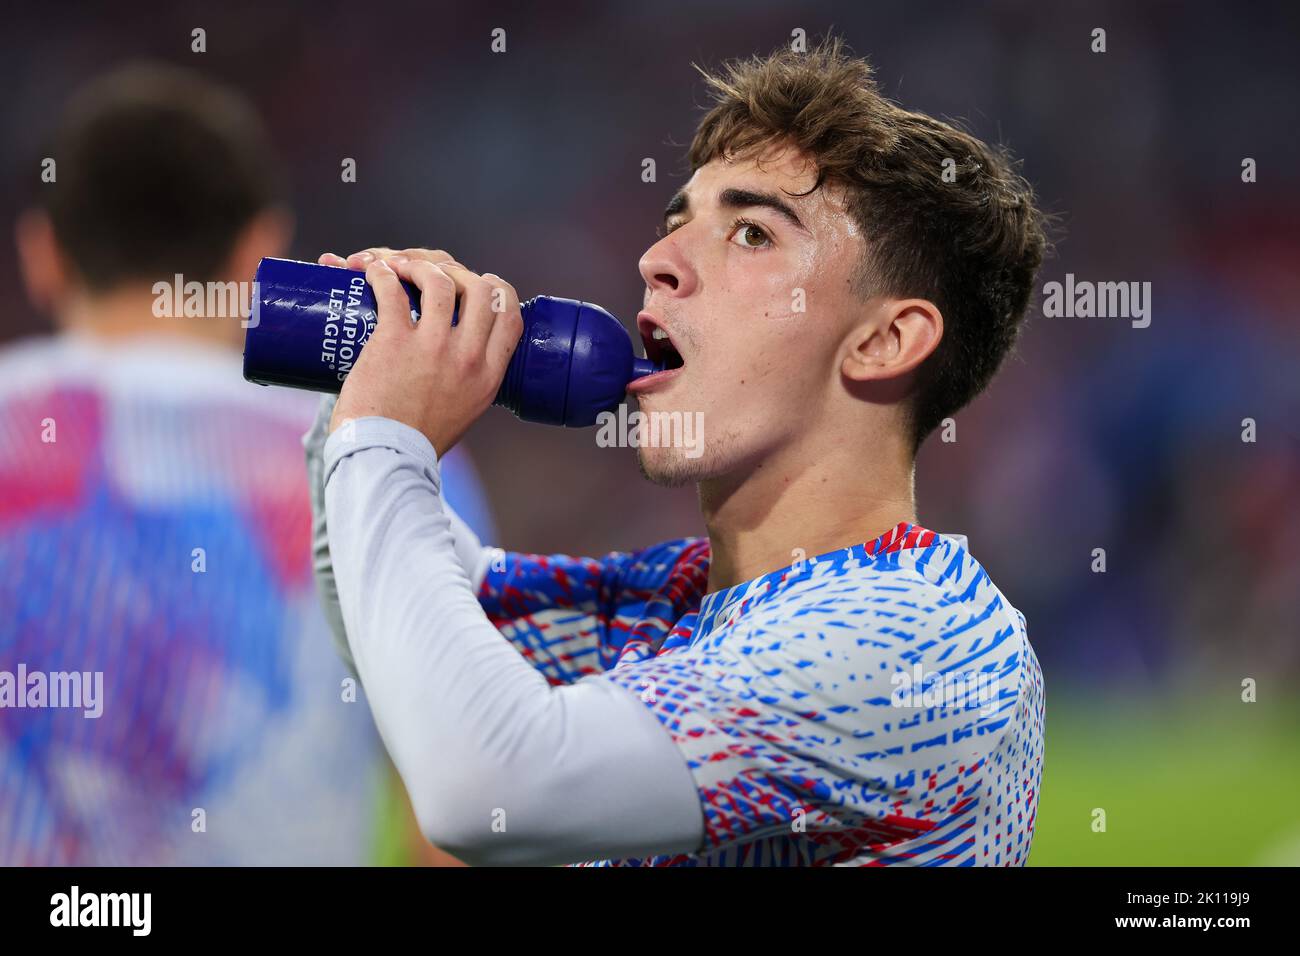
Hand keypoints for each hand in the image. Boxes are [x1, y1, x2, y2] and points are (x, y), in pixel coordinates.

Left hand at [323, 248, 523, 457]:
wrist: (383, 458)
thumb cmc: (416, 441)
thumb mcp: (463, 410)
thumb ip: (468, 381)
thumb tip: (459, 356)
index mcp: (489, 376)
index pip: (511, 315)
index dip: (499, 289)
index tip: (482, 283)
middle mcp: (467, 357)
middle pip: (482, 289)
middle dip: (461, 272)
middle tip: (437, 274)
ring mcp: (432, 347)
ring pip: (440, 280)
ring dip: (421, 265)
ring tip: (402, 267)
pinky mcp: (393, 341)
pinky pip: (392, 289)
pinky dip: (383, 273)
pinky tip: (376, 272)